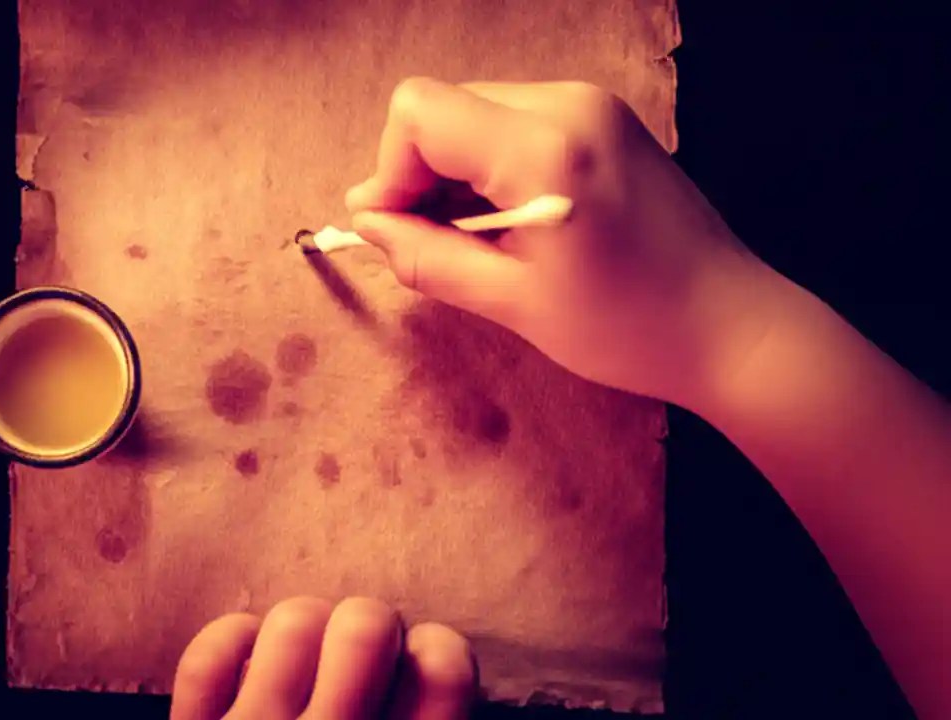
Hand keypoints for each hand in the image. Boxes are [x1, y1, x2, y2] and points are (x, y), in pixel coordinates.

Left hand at [170, 597, 475, 719]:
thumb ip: (430, 715)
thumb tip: (440, 651)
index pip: (447, 667)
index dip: (440, 651)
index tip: (423, 664)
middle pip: (366, 624)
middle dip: (369, 626)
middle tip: (360, 658)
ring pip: (292, 623)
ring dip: (305, 629)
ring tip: (307, 660)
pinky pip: (209, 655)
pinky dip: (232, 643)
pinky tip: (253, 662)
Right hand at [347, 78, 774, 407]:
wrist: (731, 326)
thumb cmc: (625, 326)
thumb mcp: (512, 302)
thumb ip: (425, 255)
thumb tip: (363, 222)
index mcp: (544, 147)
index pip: (420, 113)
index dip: (391, 171)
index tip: (397, 231)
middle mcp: (568, 104)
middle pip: (443, 107)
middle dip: (419, 172)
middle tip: (429, 243)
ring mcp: (591, 105)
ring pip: (475, 113)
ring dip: (454, 171)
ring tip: (475, 240)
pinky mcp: (604, 119)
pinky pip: (515, 122)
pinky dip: (491, 165)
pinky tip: (508, 222)